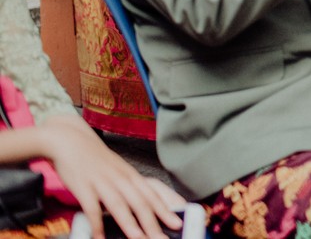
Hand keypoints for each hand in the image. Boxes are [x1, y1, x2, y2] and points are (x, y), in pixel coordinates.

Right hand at [43, 116, 184, 238]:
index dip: (166, 209)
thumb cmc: (97, 161)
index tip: (178, 223)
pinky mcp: (84, 187)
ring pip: (119, 205)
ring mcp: (103, 182)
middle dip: (153, 223)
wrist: (72, 142)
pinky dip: (96, 224)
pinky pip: (91, 208)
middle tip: (162, 238)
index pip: (154, 194)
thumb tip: (144, 206)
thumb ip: (130, 187)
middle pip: (140, 202)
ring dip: (130, 224)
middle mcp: (121, 178)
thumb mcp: (119, 170)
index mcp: (131, 175)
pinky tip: (99, 238)